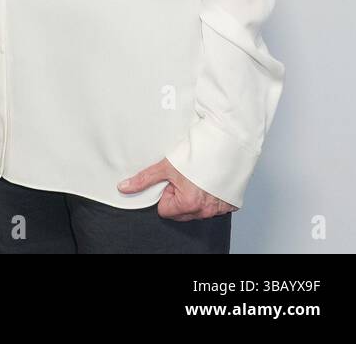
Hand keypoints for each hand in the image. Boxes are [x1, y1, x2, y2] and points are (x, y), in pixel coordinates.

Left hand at [117, 158, 237, 220]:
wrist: (226, 142)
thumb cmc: (198, 152)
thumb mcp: (166, 165)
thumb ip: (144, 179)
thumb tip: (124, 187)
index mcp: (189, 204)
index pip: (165, 210)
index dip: (166, 193)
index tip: (173, 180)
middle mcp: (206, 210)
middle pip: (181, 213)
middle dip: (179, 197)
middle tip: (184, 177)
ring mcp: (220, 209)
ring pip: (197, 210)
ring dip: (194, 197)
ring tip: (197, 177)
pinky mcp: (231, 204)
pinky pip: (214, 206)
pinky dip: (209, 196)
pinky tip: (209, 180)